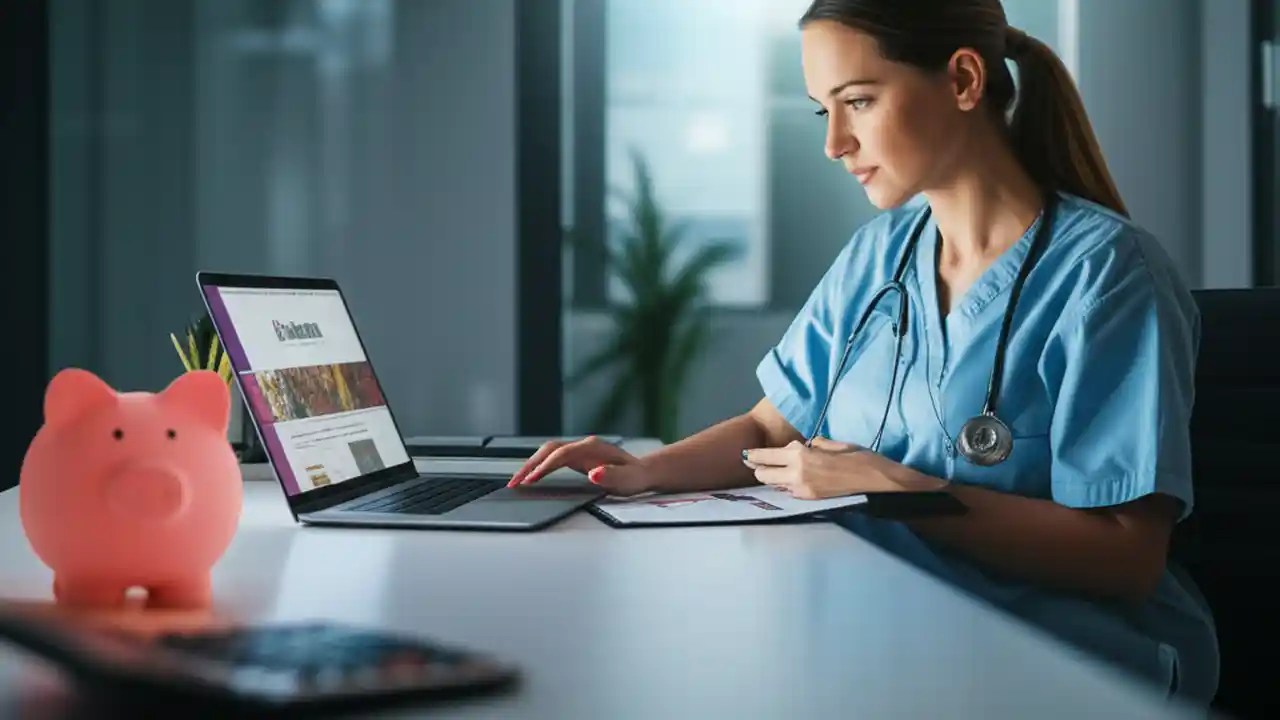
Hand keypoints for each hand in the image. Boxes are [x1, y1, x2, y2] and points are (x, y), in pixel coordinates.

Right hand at [508, 436, 653, 495]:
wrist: (643, 471)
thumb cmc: (636, 477)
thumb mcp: (628, 480)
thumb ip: (612, 477)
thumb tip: (593, 473)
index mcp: (593, 448)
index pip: (562, 454)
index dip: (545, 466)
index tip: (531, 479)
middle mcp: (584, 445)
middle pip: (549, 449)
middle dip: (530, 464)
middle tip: (514, 482)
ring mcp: (580, 449)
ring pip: (548, 452)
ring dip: (531, 464)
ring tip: (516, 481)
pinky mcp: (578, 456)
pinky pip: (552, 458)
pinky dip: (539, 466)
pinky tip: (531, 477)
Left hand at [743, 438, 941, 499]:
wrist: (879, 483)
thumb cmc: (861, 458)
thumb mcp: (835, 444)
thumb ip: (815, 445)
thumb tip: (804, 446)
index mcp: (802, 454)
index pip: (766, 456)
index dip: (753, 456)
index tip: (745, 455)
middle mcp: (797, 473)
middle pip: (763, 474)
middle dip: (758, 468)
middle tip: (755, 464)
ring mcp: (803, 490)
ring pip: (774, 486)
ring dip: (771, 479)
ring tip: (771, 472)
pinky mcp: (811, 501)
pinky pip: (790, 492)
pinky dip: (786, 486)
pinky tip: (790, 481)